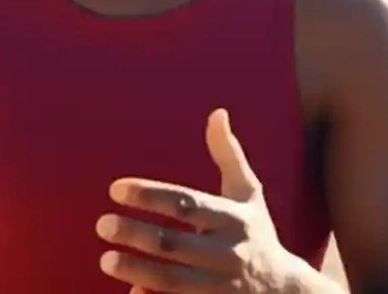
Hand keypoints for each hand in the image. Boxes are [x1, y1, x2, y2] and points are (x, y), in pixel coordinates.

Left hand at [97, 109, 322, 292]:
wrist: (286, 293)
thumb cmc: (258, 235)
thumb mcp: (249, 195)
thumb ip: (229, 154)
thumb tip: (217, 112)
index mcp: (233, 220)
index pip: (186, 204)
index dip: (149, 195)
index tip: (115, 188)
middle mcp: (228, 254)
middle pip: (173, 243)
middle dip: (135, 233)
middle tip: (102, 224)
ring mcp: (220, 288)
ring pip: (172, 280)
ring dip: (136, 269)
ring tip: (106, 258)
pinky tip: (131, 292)